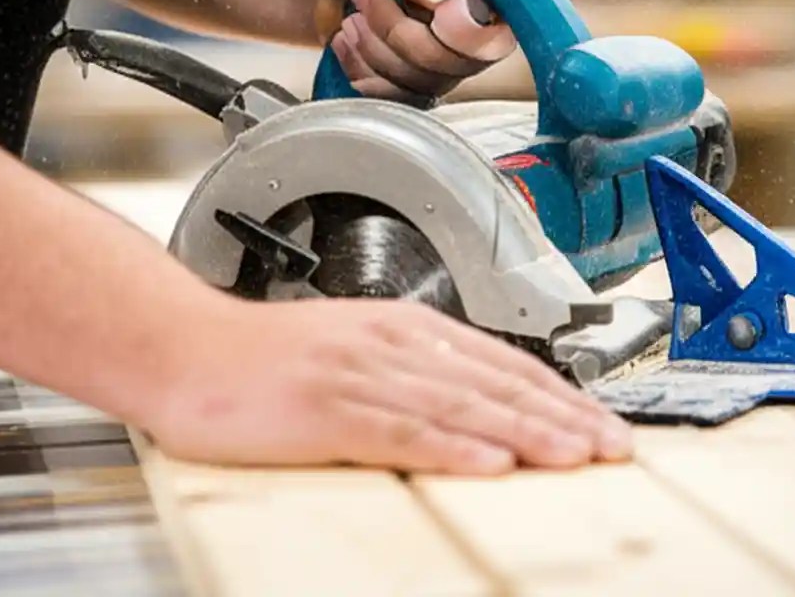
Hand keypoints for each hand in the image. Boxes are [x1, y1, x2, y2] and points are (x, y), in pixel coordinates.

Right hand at [147, 298, 631, 473]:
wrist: (182, 347)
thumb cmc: (264, 358)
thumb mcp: (357, 349)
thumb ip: (417, 373)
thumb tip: (480, 406)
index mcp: (406, 330)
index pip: (502, 364)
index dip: (559, 395)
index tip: (601, 423)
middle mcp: (393, 345)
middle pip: (495, 384)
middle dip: (561, 417)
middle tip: (612, 445)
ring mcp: (360, 374)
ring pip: (461, 406)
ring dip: (525, 433)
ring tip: (574, 456)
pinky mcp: (324, 408)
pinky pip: (399, 432)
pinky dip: (450, 449)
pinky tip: (489, 464)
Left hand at [310, 0, 517, 105]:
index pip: (499, 17)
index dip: (457, 22)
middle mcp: (487, 17)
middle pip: (462, 58)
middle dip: (396, 30)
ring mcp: (460, 54)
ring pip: (428, 81)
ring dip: (375, 49)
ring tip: (350, 13)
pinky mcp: (430, 81)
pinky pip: (403, 98)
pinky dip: (365, 74)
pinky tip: (348, 41)